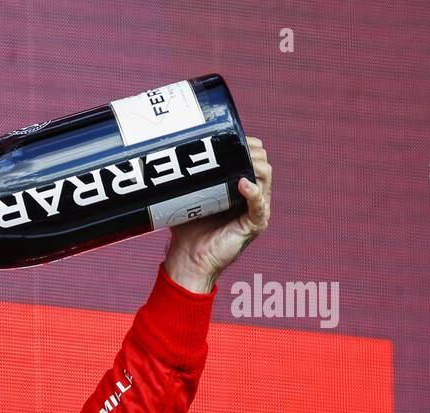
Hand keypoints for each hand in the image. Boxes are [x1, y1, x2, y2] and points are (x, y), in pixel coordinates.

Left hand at [162, 135, 272, 292]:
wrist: (187, 261)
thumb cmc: (187, 231)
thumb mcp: (186, 197)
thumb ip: (185, 179)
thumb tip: (164, 156)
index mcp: (239, 188)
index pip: (252, 157)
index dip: (244, 143)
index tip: (228, 134)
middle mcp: (252, 197)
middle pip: (262, 163)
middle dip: (251, 149)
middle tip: (232, 143)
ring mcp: (256, 211)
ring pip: (265, 179)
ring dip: (254, 165)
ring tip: (240, 158)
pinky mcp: (254, 226)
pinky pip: (259, 205)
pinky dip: (253, 193)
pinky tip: (243, 184)